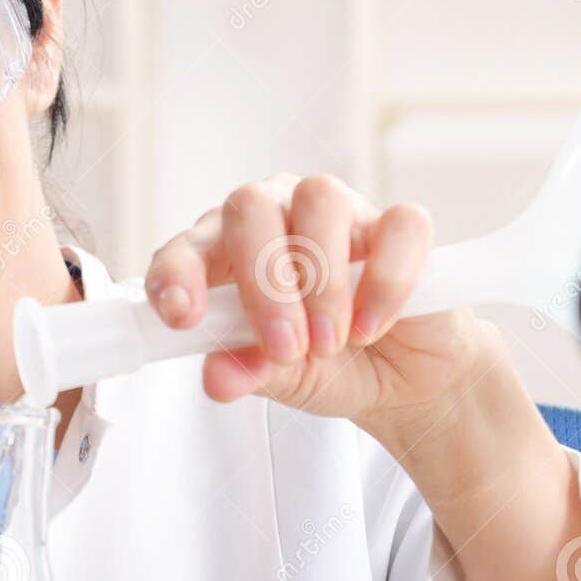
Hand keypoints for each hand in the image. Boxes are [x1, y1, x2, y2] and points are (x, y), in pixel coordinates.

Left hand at [144, 173, 493, 438]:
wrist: (399, 380)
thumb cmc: (325, 364)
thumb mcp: (280, 380)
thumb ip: (247, 371)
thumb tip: (217, 378)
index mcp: (229, 250)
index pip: (188, 246)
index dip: (178, 273)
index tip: (184, 317)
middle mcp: (278, 215)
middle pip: (251, 207)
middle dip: (265, 284)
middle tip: (285, 347)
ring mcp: (341, 212)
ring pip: (320, 200)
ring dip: (323, 281)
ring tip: (330, 343)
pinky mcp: (402, 227)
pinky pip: (397, 224)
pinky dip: (385, 280)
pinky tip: (372, 326)